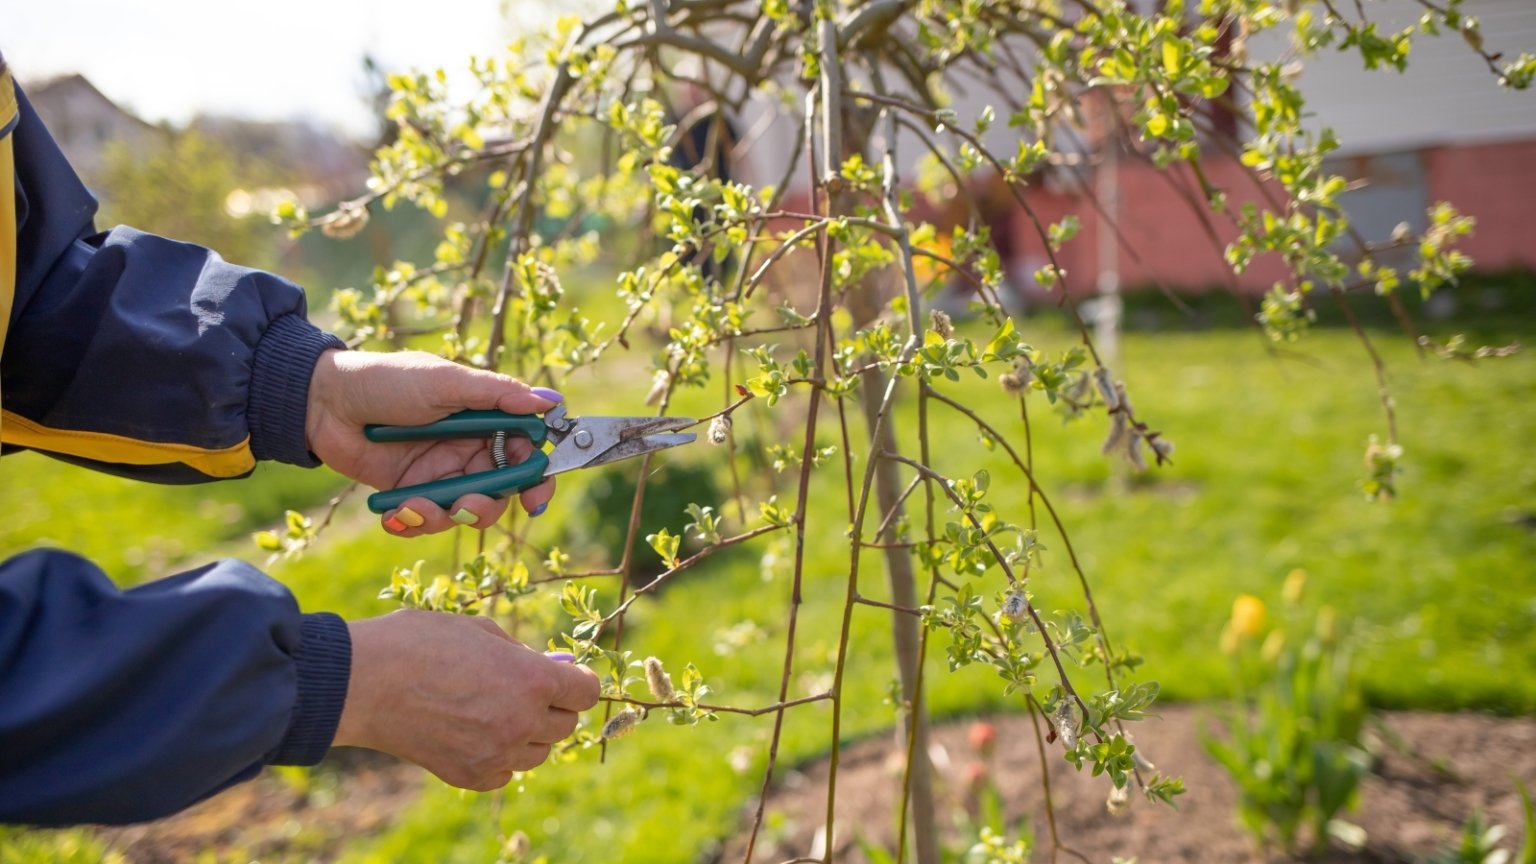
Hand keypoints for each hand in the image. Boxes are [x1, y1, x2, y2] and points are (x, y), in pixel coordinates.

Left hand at [304, 350, 560, 533]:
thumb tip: (551, 402)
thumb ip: (498, 394)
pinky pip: (425, 519)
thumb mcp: (445, 381)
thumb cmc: (388, 380)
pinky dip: (414, 522)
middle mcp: (467, 448)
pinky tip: (397, 515)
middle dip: (486, 506)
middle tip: (466, 508)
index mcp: (484, 418)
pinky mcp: (410, 492)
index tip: (534, 497)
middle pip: (499, 491)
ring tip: (418, 507)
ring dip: (446, 516)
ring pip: (463, 511)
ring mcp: (439, 472)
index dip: (535, 476)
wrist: (324, 402)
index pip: (523, 451)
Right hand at [333, 610, 600, 789]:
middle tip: (523, 689)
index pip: (586, 692)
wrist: (365, 682)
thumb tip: (557, 665)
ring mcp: (497, 754)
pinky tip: (476, 734)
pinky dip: (500, 757)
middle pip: (566, 725)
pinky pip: (506, 772)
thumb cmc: (421, 643)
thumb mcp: (482, 631)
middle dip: (552, 706)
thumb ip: (525, 653)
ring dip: (529, 733)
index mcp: (532, 680)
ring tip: (494, 710)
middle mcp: (521, 721)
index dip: (577, 681)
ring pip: (539, 752)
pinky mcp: (471, 776)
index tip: (564, 676)